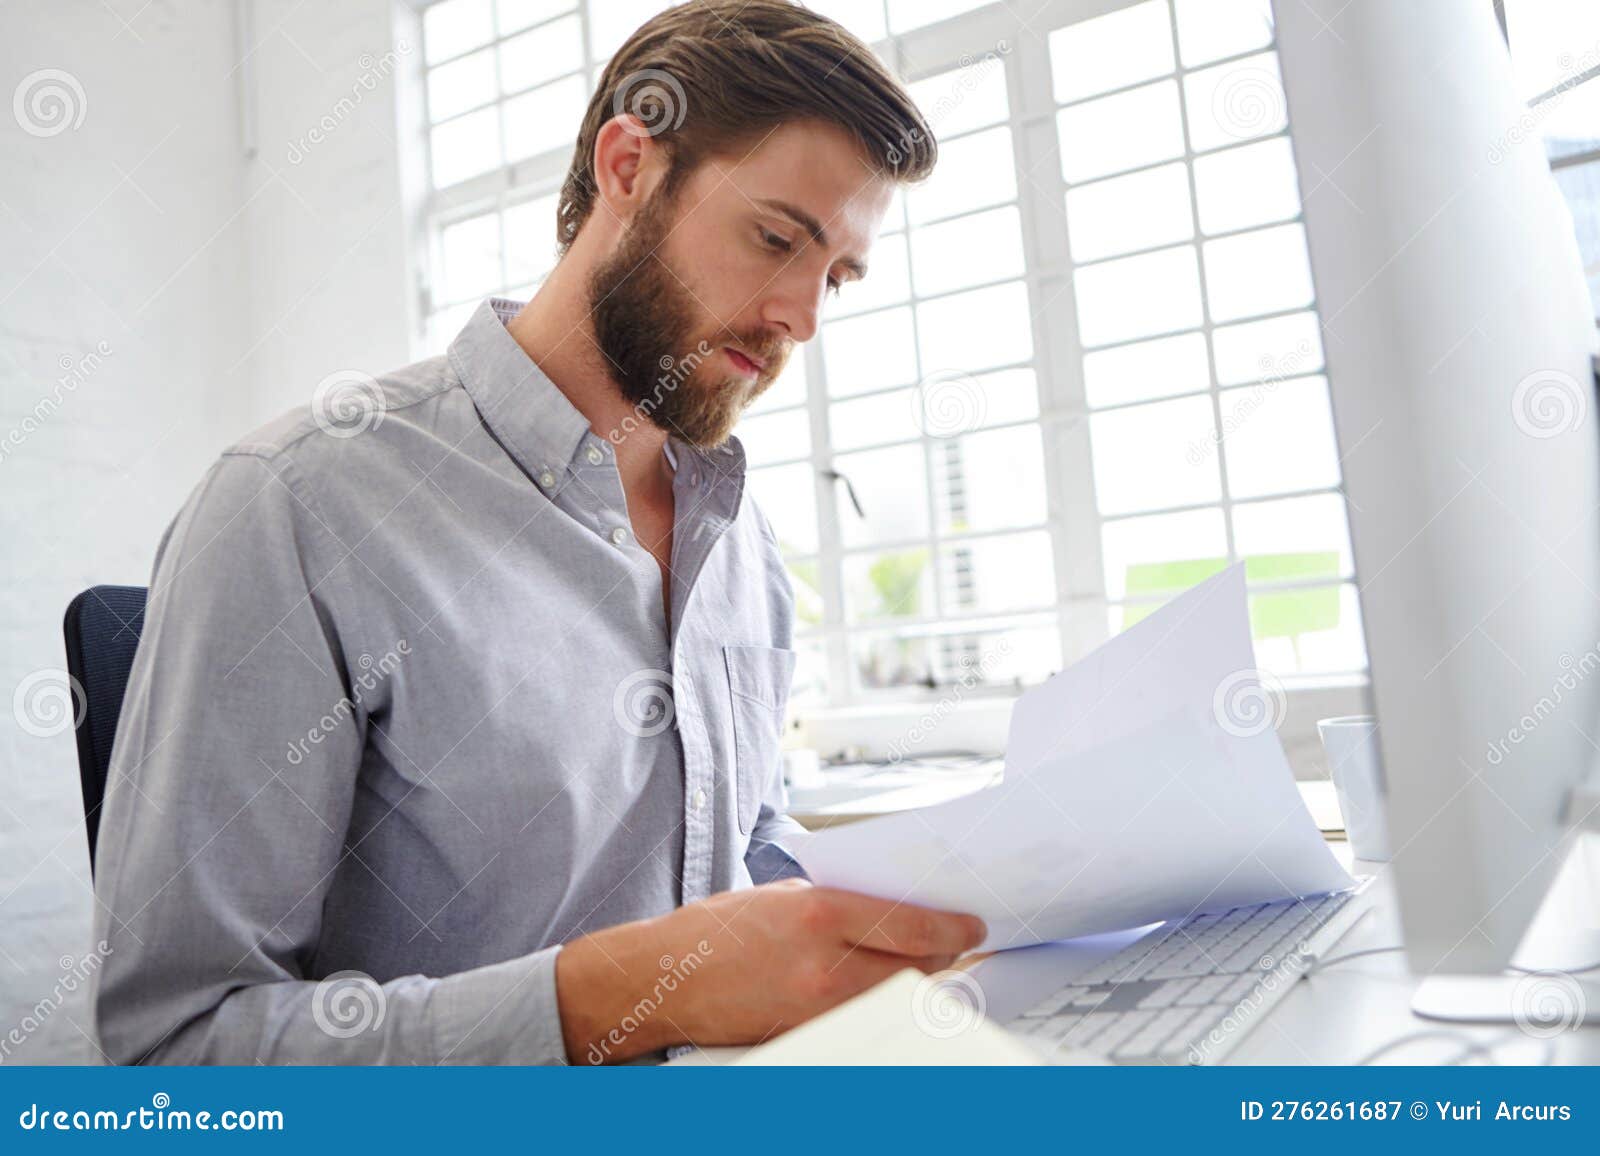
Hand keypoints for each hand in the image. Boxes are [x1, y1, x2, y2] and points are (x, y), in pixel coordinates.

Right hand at [556, 880, 985, 1062]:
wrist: (664, 978)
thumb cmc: (717, 931)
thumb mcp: (784, 895)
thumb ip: (842, 902)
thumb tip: (896, 909)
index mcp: (821, 914)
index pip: (913, 924)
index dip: (953, 928)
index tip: (973, 925)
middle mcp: (825, 965)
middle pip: (915, 966)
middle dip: (940, 954)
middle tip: (955, 943)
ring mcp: (818, 1008)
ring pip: (895, 995)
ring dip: (913, 980)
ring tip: (921, 964)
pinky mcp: (808, 1035)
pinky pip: (863, 1016)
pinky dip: (878, 1002)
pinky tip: (879, 987)